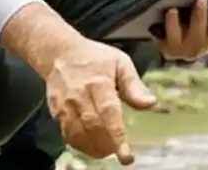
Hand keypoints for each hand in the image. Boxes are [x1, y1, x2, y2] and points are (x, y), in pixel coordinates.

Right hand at [45, 38, 156, 164]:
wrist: (60, 54)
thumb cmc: (93, 58)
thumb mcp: (120, 63)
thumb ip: (134, 85)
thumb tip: (150, 103)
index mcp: (99, 83)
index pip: (109, 113)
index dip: (117, 136)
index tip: (126, 154)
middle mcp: (80, 96)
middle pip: (93, 128)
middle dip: (108, 146)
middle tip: (120, 152)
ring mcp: (66, 106)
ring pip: (78, 135)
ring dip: (94, 148)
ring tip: (107, 150)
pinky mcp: (57, 113)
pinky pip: (68, 135)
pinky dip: (80, 145)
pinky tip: (92, 146)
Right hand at [156, 0, 207, 61]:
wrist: (183, 41)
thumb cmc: (169, 26)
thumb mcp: (161, 25)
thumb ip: (163, 18)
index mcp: (171, 47)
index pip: (172, 37)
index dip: (172, 24)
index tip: (172, 10)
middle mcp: (190, 50)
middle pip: (196, 33)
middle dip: (199, 16)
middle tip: (201, 0)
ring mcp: (206, 46)